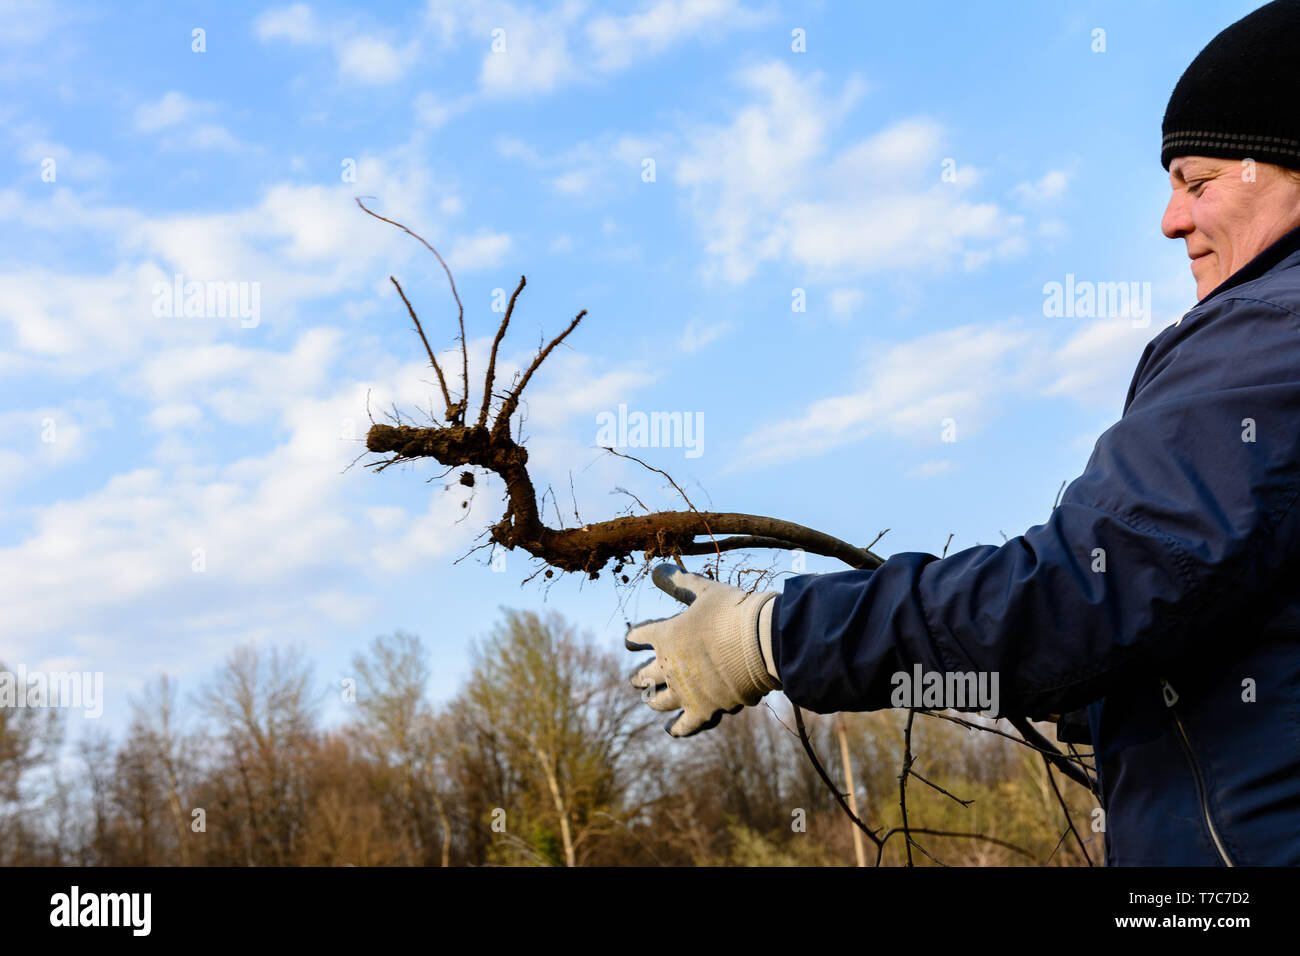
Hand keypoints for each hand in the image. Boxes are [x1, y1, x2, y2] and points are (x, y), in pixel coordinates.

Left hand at [625, 563, 779, 736]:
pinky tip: (670, 729)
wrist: (762, 641)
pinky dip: (676, 728)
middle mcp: (668, 666)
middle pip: (643, 676)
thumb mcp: (705, 590)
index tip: (632, 640)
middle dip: (639, 676)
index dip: (634, 638)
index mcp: (664, 636)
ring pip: (658, 702)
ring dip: (653, 700)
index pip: (637, 637)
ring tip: (651, 700)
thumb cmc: (734, 611)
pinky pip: (684, 726)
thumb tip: (656, 568)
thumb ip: (679, 582)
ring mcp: (684, 691)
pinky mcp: (703, 710)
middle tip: (637, 679)